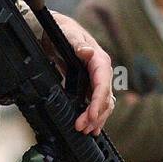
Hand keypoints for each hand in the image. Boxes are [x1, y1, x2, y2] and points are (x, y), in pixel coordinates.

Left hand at [52, 12, 114, 134]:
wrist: (57, 31)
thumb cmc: (63, 31)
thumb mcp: (67, 34)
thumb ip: (77, 43)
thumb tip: (88, 52)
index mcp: (99, 59)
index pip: (103, 84)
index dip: (98, 101)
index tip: (90, 115)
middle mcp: (102, 71)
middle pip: (105, 97)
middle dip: (95, 114)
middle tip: (82, 128)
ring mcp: (98, 80)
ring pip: (105, 103)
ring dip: (97, 118)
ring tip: (86, 130)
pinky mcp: (91, 85)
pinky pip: (99, 103)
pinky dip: (97, 116)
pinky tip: (93, 127)